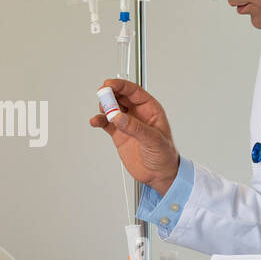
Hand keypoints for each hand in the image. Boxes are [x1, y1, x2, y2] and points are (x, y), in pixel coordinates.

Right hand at [88, 78, 180, 195]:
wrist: (159, 175)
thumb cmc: (164, 156)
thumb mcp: (154, 140)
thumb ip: (135, 128)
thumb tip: (119, 117)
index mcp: (150, 109)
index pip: (134, 91)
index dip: (121, 86)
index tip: (109, 84)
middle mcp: (137, 114)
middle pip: (120, 97)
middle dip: (110, 94)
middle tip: (102, 97)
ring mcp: (127, 123)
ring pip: (112, 108)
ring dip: (104, 107)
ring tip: (103, 113)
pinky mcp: (119, 134)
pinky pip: (106, 123)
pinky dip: (99, 120)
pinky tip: (95, 121)